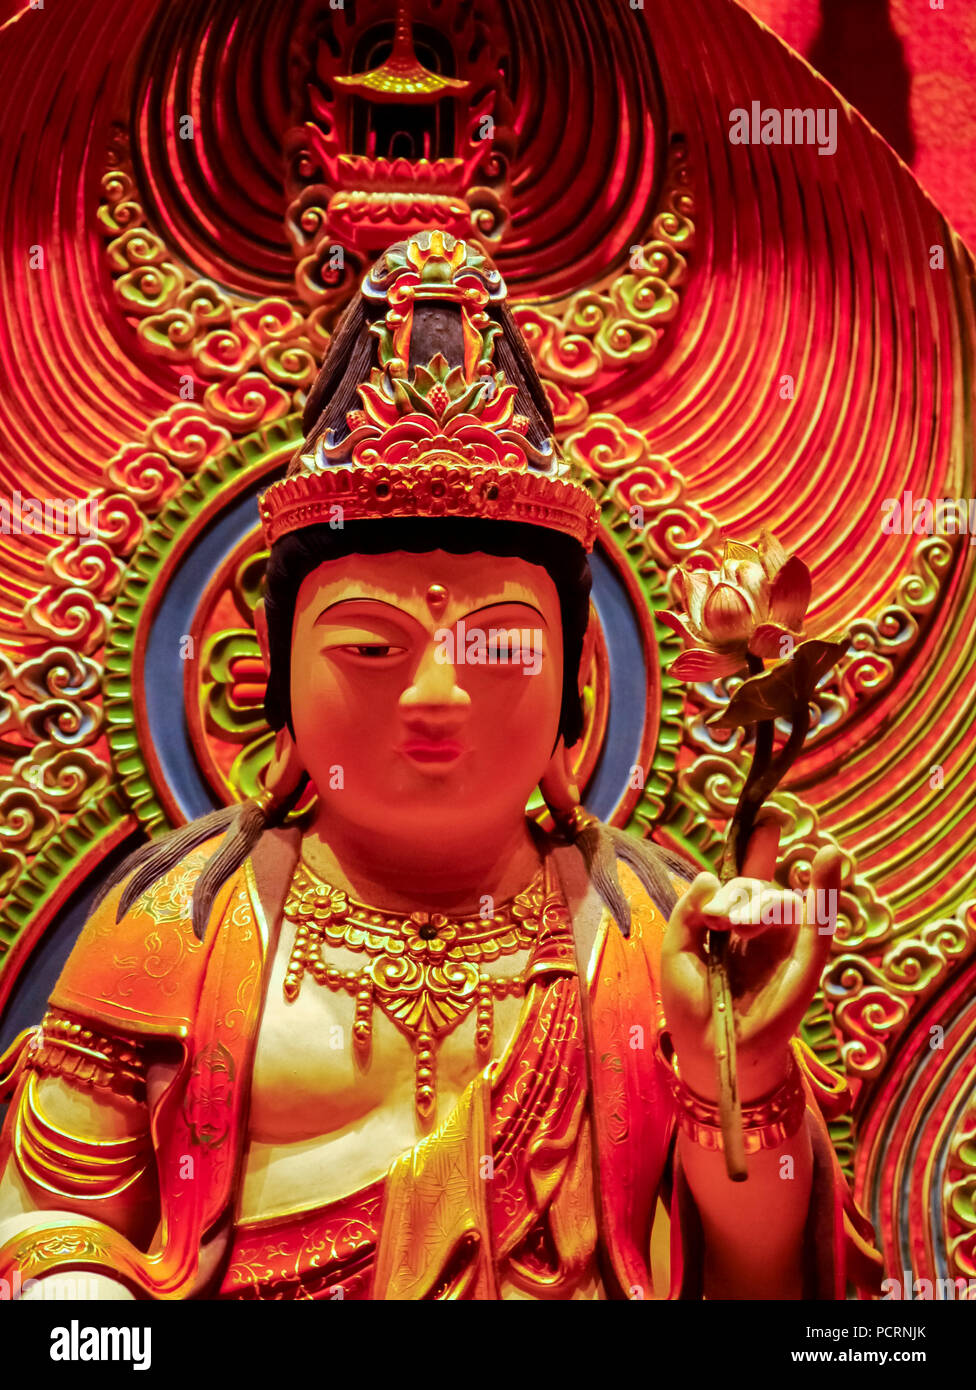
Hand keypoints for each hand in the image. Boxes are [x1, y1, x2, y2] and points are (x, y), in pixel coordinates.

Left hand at [660, 816, 840, 1102]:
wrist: (711, 1056)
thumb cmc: (692, 1007)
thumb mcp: (677, 951)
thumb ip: (689, 911)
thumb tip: (711, 874)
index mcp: (731, 921)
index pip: (747, 875)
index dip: (757, 845)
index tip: (767, 817)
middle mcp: (762, 928)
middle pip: (757, 886)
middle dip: (736, 893)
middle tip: (715, 920)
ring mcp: (786, 943)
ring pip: (781, 900)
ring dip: (757, 904)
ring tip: (733, 928)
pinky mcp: (805, 963)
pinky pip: (819, 922)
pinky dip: (825, 890)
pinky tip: (829, 859)